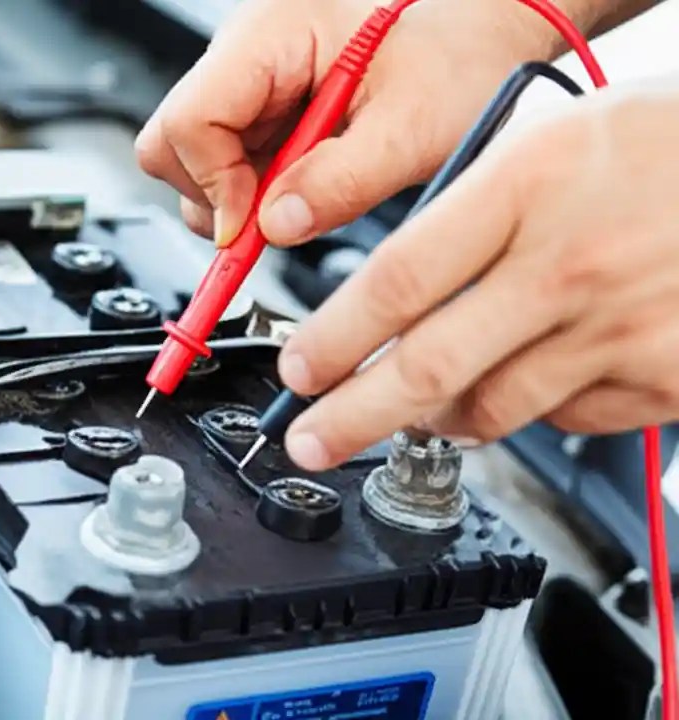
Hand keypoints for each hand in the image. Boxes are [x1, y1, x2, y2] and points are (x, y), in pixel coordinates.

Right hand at [135, 0, 604, 247]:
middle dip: (216, 193)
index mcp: (270, 31)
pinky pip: (235, 155)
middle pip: (174, 141)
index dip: (212, 185)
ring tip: (310, 191)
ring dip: (243, 192)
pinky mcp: (269, 99)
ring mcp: (254, 73)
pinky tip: (312, 179)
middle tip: (277, 217)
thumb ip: (338, 183)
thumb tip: (274, 230)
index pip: (187, 121)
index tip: (253, 227)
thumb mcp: (412, 127)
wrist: (500, 22)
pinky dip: (262, 184)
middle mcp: (248, 47)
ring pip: (199, 155)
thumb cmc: (469, 45)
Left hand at [277, 81, 678, 470]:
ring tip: (407, 417)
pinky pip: (566, 418)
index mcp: (528, 186)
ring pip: (492, 407)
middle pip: (428, 365)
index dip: (332, 338)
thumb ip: (471, 207)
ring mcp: (620, 327)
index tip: (296, 368)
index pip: (397, 281)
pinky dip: (528, 411)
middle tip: (309, 439)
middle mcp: (568, 264)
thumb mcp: (553, 136)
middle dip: (350, 417)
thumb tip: (394, 282)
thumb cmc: (662, 146)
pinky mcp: (664, 376)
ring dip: (433, 421)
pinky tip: (519, 386)